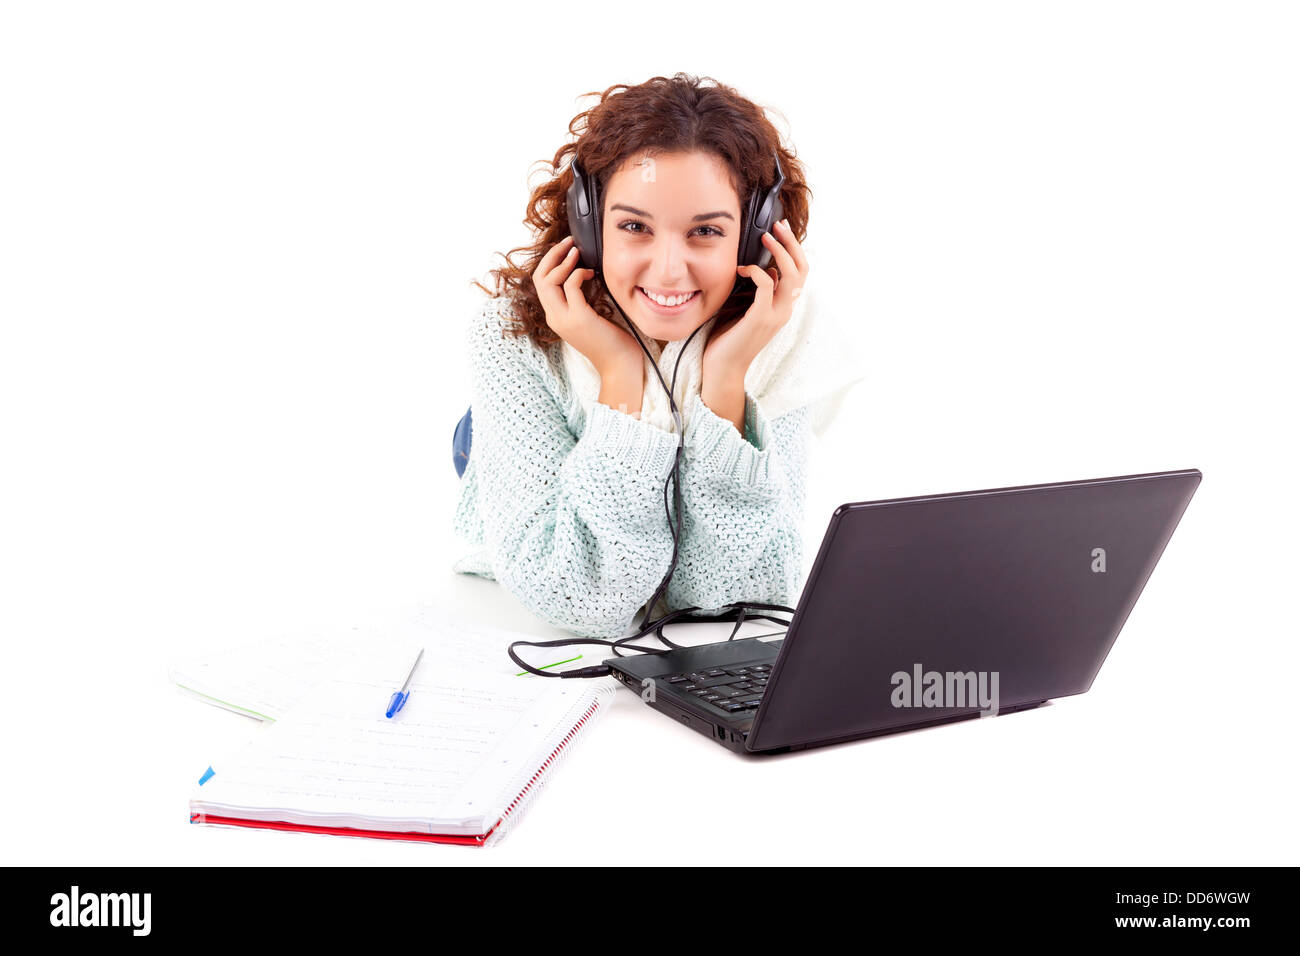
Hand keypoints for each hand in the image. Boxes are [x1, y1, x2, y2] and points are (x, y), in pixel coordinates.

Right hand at [532, 236, 643, 380]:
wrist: (619, 365)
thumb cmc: (611, 340)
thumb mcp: (590, 316)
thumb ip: (581, 299)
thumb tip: (583, 272)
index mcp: (556, 316)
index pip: (540, 283)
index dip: (550, 263)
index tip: (565, 250)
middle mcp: (555, 317)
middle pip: (539, 278)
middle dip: (552, 255)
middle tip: (568, 243)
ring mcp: (565, 319)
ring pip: (548, 281)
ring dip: (562, 261)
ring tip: (576, 251)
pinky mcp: (579, 318)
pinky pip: (570, 286)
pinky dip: (577, 273)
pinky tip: (589, 272)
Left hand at [703, 218, 809, 382]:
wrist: (723, 368)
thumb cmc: (730, 339)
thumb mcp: (749, 309)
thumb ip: (762, 292)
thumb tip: (768, 271)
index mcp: (784, 307)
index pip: (801, 273)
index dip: (794, 249)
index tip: (780, 230)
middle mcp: (785, 310)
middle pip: (801, 269)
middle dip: (791, 243)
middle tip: (778, 225)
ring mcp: (775, 315)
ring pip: (790, 274)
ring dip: (779, 251)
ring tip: (765, 237)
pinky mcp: (760, 317)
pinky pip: (767, 285)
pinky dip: (756, 271)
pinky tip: (742, 269)